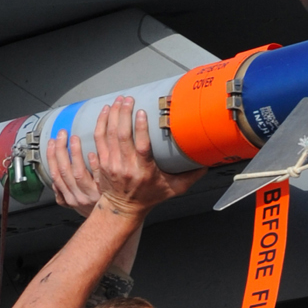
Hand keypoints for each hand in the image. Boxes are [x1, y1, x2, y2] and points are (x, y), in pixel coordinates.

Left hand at [45, 96, 202, 222]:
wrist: (122, 209)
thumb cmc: (149, 197)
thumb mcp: (173, 189)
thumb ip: (191, 176)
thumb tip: (209, 160)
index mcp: (144, 171)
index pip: (141, 147)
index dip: (139, 128)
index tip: (141, 112)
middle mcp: (126, 167)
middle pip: (121, 136)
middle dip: (123, 114)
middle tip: (128, 99)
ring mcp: (111, 164)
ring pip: (108, 134)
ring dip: (112, 115)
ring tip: (118, 100)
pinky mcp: (102, 162)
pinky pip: (98, 138)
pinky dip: (101, 122)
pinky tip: (106, 110)